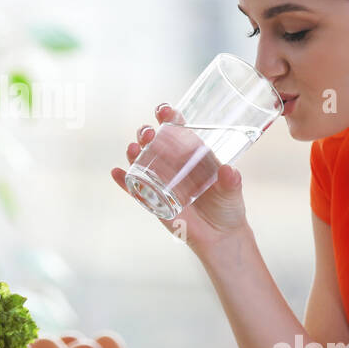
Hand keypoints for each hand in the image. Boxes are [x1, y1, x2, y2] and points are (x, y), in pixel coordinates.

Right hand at [110, 103, 251, 251]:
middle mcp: (173, 164)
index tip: (164, 110)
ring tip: (133, 148)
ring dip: (134, 152)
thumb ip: (231, 182)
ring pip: (141, 161)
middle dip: (146, 133)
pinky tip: (116, 172)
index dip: (168, 117)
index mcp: (192, 154)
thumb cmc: (228, 207)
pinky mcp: (153, 201)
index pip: (177, 130)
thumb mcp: (232, 192)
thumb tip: (229, 171)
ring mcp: (161, 182)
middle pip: (154, 142)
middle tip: (147, 134)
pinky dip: (123, 180)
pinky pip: (134, 189)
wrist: (219, 236)